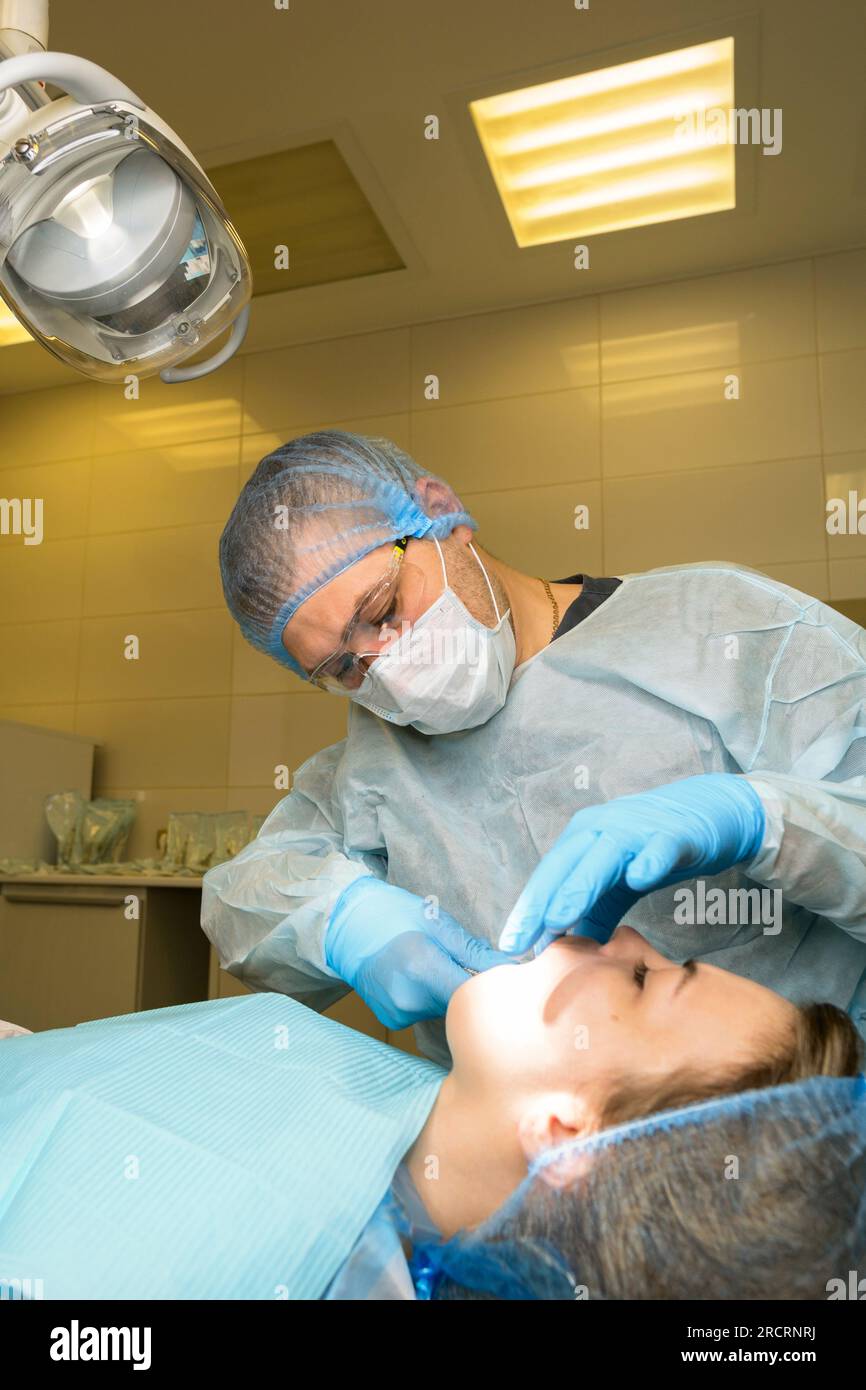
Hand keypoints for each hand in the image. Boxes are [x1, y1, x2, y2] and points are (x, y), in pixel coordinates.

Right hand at [326, 877, 510, 1029]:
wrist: (346, 928)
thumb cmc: (393, 916)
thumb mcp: (437, 923)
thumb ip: (474, 951)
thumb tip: (510, 969)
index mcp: (422, 968)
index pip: (475, 992)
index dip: (493, 984)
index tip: (503, 974)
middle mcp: (409, 998)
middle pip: (462, 1004)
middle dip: (472, 986)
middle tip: (468, 963)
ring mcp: (399, 1013)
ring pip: (446, 1010)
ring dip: (452, 992)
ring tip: (439, 966)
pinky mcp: (393, 1021)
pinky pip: (428, 1013)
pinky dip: (433, 998)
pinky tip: (421, 980)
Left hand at [499, 774, 765, 955]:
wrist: (706, 812)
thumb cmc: (651, 849)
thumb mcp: (616, 885)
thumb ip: (592, 915)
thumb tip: (563, 956)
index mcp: (582, 840)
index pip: (548, 877)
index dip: (527, 910)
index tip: (508, 945)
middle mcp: (601, 828)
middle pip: (565, 865)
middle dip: (540, 902)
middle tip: (520, 939)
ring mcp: (637, 828)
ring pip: (603, 855)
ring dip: (580, 885)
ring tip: (559, 917)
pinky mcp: (674, 833)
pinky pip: (659, 847)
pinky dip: (648, 860)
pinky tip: (639, 878)